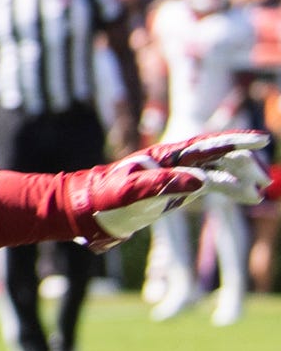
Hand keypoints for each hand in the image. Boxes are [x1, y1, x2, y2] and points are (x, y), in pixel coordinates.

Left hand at [68, 130, 271, 248]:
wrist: (88, 210)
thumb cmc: (106, 199)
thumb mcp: (131, 193)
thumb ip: (164, 184)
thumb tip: (201, 181)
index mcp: (166, 155)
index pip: (207, 144)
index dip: (235, 142)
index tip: (262, 140)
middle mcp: (175, 160)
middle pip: (219, 156)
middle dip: (244, 165)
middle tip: (263, 181)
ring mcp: (178, 173)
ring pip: (218, 170)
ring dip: (240, 179)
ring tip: (258, 193)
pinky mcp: (177, 188)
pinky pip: (211, 184)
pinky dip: (230, 189)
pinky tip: (245, 197)